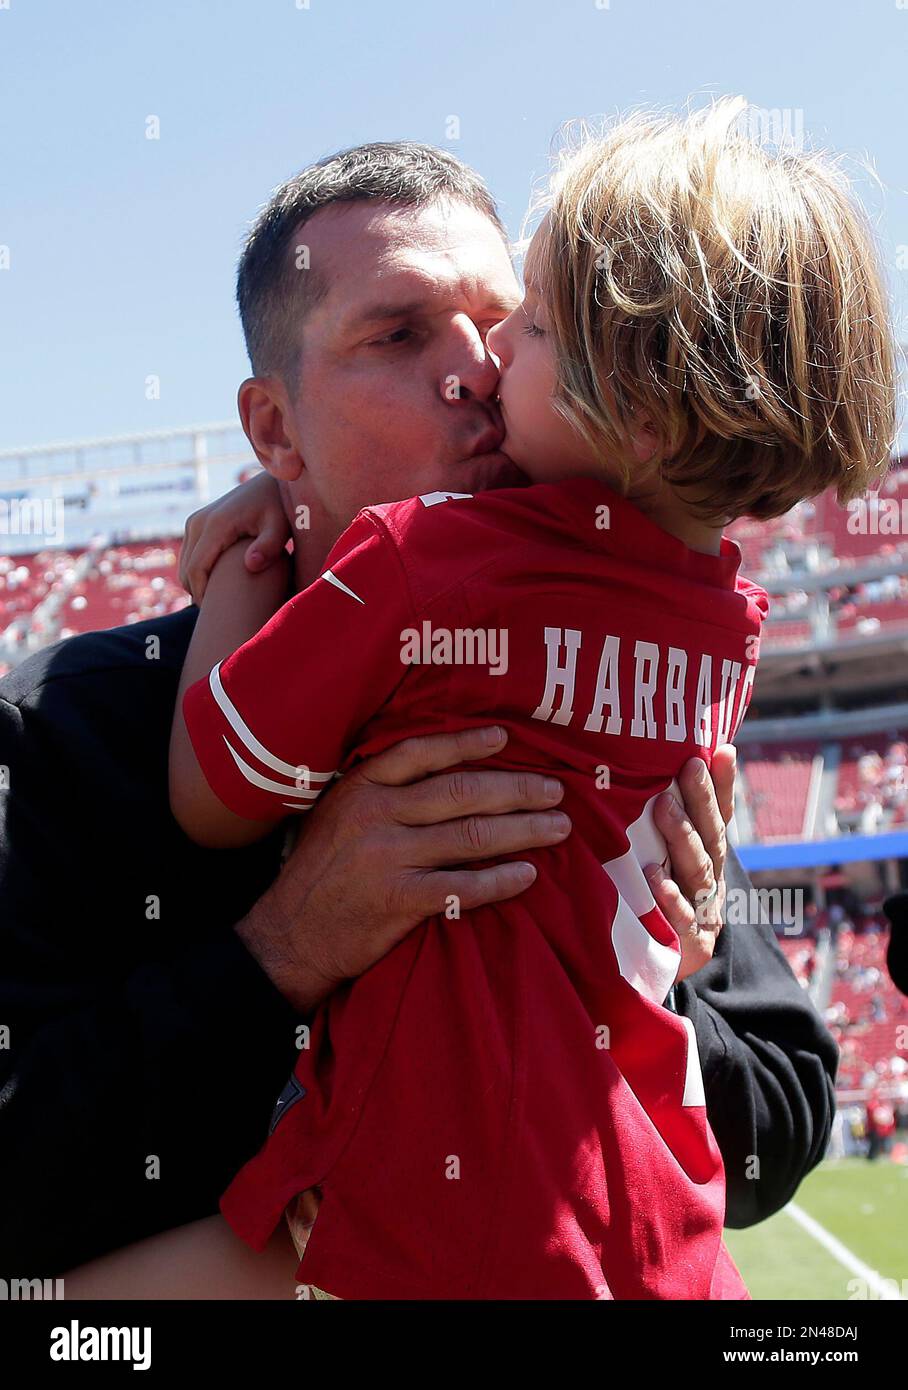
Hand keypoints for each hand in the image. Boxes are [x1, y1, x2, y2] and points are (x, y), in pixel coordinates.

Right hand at [180, 471, 290, 604]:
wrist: (270, 485)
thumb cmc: (280, 508)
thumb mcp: (280, 527)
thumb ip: (269, 546)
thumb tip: (250, 565)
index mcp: (215, 525)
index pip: (196, 570)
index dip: (202, 596)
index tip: (218, 614)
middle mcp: (198, 522)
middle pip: (186, 571)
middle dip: (199, 594)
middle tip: (221, 614)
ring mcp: (194, 521)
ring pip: (185, 565)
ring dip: (197, 585)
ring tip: (220, 603)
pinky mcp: (196, 523)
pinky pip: (190, 556)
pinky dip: (199, 573)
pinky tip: (218, 586)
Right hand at [234, 726, 571, 1011]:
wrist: (289, 937)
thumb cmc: (319, 874)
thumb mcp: (336, 816)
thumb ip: (379, 792)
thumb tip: (444, 772)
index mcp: (360, 788)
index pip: (421, 753)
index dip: (466, 743)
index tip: (505, 739)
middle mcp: (375, 815)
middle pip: (461, 793)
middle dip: (516, 790)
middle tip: (555, 791)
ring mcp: (388, 858)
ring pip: (471, 836)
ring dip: (523, 831)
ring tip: (558, 828)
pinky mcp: (399, 900)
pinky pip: (464, 886)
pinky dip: (501, 880)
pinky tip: (528, 875)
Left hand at [644, 747, 734, 983]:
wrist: (656, 978)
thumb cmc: (656, 910)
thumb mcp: (664, 867)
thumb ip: (672, 826)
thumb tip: (673, 771)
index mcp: (709, 862)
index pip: (720, 817)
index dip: (722, 785)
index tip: (719, 751)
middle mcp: (712, 885)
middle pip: (710, 838)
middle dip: (701, 800)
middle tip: (688, 767)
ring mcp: (703, 914)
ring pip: (698, 871)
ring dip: (682, 838)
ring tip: (664, 807)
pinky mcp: (689, 946)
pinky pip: (680, 920)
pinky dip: (669, 898)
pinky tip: (654, 878)